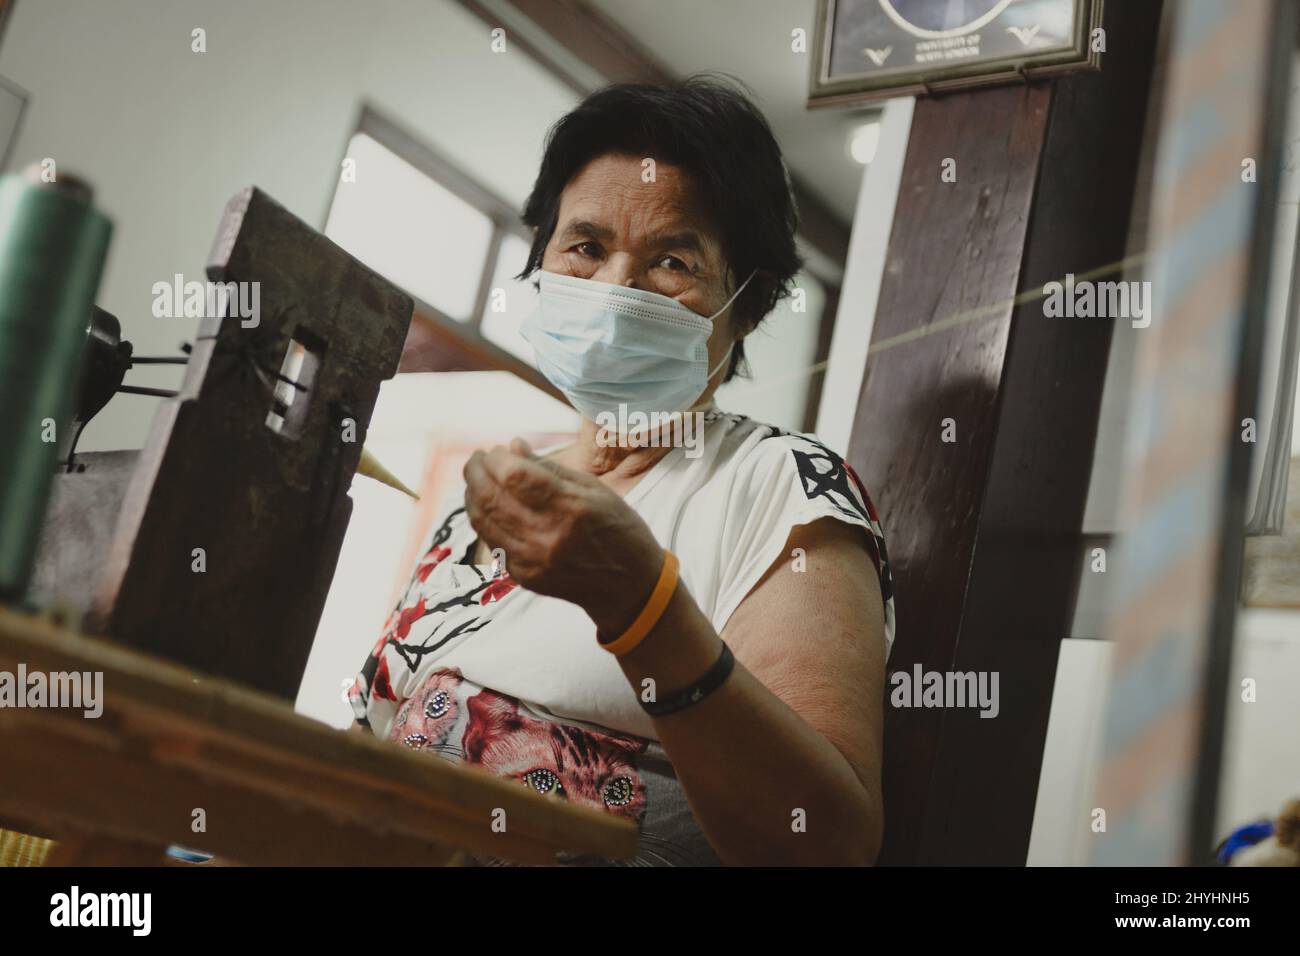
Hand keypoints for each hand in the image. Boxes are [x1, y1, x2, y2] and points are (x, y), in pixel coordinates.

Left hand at [462, 439, 664, 635]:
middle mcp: (547, 536)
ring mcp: (532, 560)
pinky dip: (485, 519)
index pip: (513, 475)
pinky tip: (491, 506)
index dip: (496, 458)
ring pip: (482, 520)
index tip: (498, 450)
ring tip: (478, 479)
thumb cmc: (617, 529)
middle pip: (489, 496)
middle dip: (475, 471)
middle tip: (478, 459)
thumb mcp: (594, 489)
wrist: (629, 587)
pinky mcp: (523, 576)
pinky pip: (491, 541)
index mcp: (571, 508)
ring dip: (472, 494)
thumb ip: (549, 468)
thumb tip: (512, 445)